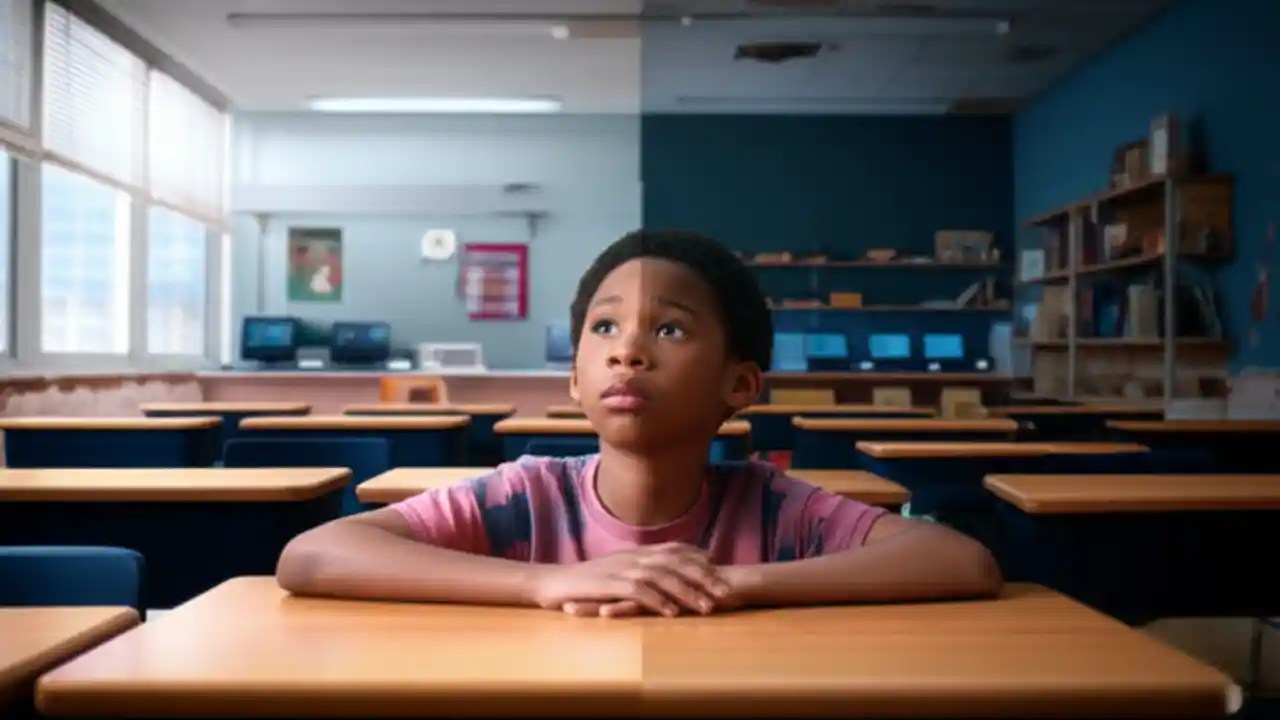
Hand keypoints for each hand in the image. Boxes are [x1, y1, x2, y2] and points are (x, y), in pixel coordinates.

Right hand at [533, 542, 730, 616]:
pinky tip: (673, 612)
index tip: (718, 566)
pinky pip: (639, 591)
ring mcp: (621, 569)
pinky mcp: (609, 584)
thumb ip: (639, 569)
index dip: (697, 556)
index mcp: (635, 552)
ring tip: (707, 606)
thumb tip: (661, 574)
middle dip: (703, 577)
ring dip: (687, 591)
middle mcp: (633, 556)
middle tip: (725, 592)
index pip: (673, 549)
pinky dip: (658, 600)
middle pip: (675, 563)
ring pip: (663, 577)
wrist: (551, 582)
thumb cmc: (584, 581)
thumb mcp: (615, 570)